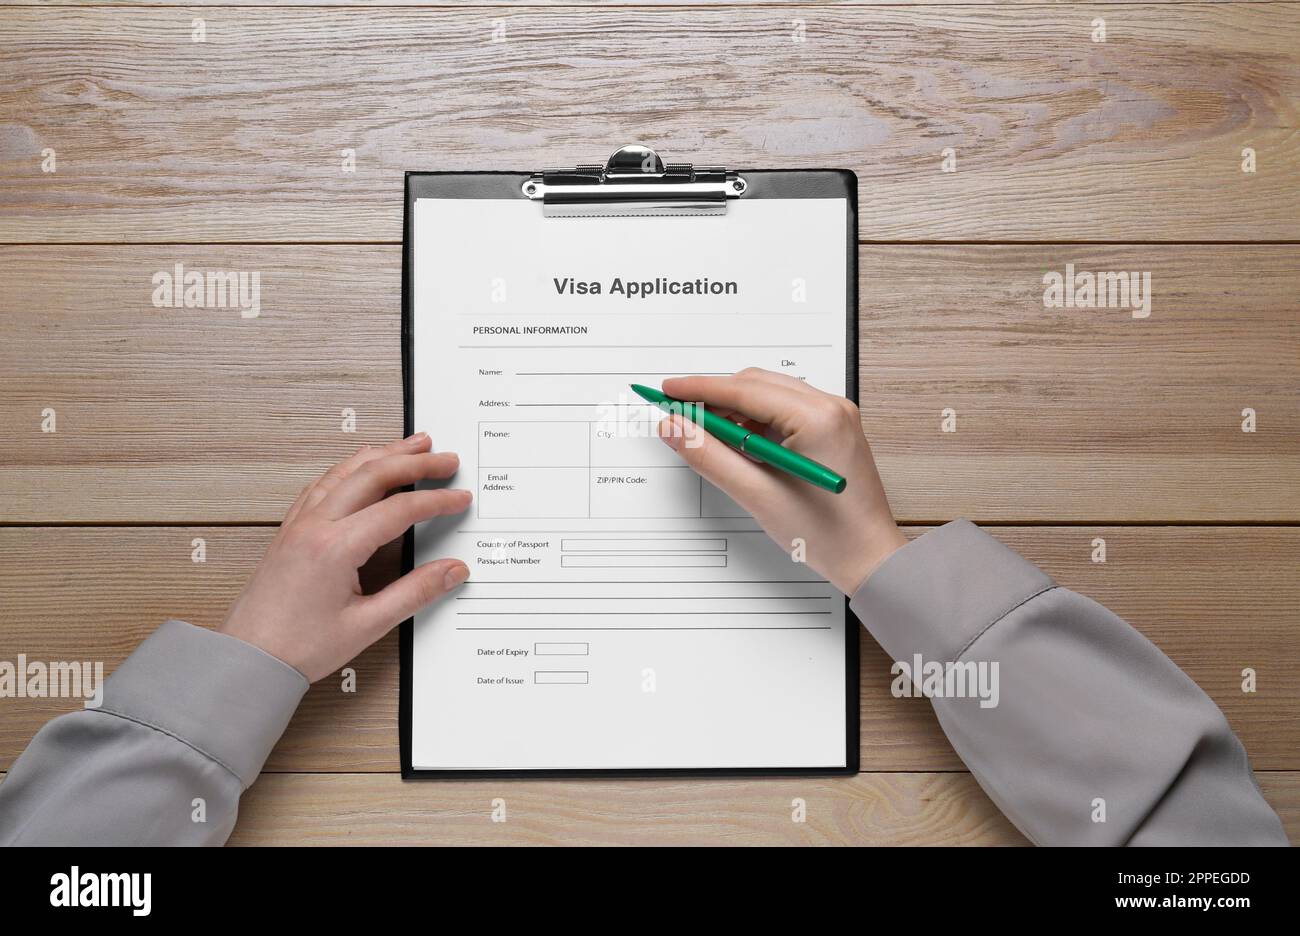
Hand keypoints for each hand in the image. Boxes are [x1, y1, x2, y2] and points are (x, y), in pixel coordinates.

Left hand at [220, 433, 471, 680]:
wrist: (250, 657)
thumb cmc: (298, 646)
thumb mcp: (368, 624)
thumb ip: (415, 592)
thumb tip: (451, 571)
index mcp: (334, 547)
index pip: (398, 509)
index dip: (436, 500)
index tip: (459, 498)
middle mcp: (314, 525)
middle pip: (373, 474)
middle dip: (415, 461)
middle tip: (444, 459)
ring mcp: (299, 523)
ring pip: (345, 470)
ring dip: (382, 454)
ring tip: (411, 446)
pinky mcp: (291, 529)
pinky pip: (323, 483)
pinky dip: (351, 467)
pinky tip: (361, 467)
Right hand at [658, 369, 905, 594]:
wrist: (869, 559)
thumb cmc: (826, 534)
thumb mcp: (757, 495)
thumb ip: (709, 456)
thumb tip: (675, 427)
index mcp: (818, 417)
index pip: (744, 390)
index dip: (699, 390)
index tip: (667, 391)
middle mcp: (831, 407)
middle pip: (756, 385)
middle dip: (715, 398)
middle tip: (678, 416)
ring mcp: (835, 417)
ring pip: (769, 397)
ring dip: (734, 412)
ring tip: (706, 437)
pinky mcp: (833, 431)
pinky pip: (784, 413)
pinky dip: (755, 423)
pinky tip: (738, 446)